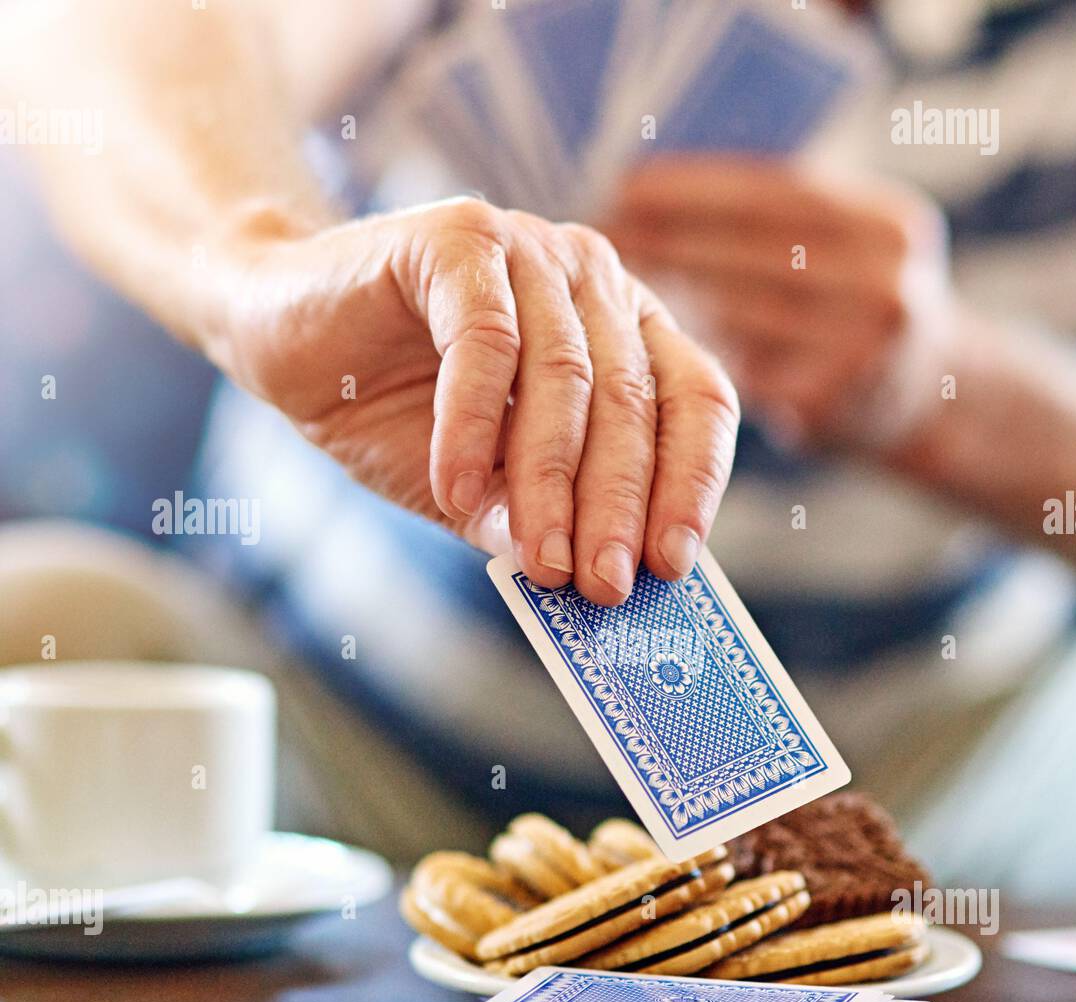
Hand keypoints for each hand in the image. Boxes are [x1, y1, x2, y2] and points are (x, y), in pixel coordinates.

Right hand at [212, 198, 739, 603]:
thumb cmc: (393, 409)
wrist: (280, 330)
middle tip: (603, 587)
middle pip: (633, 403)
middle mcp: (593, 283)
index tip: (672, 565)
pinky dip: (473, 426)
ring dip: (553, 483)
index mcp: (624, 334)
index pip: (694, 404)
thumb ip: (530, 521)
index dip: (693, 485)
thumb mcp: (478, 487)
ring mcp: (530, 252)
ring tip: (541, 560)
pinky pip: (486, 343)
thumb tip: (585, 583)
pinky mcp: (459, 239)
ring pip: (566, 379)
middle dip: (618, 508)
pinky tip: (454, 491)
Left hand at [604, 158, 951, 451]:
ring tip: (610, 280)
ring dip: (667, 292)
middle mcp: (884, 283)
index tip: (628, 183)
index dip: (694, 187)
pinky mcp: (826, 402)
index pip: (775, 191)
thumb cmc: (857, 305)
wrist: (924, 399)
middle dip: (668, 237)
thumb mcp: (850, 244)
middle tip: (601, 230)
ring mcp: (859, 348)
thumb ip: (784, 216)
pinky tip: (643, 336)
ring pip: (736, 310)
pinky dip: (688, 348)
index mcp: (891, 226)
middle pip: (748, 252)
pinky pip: (738, 365)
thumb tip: (659, 189)